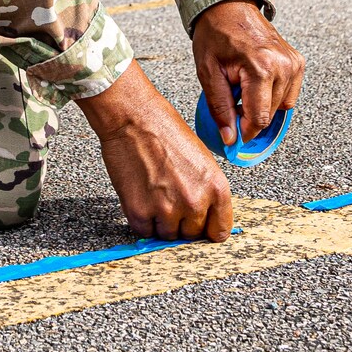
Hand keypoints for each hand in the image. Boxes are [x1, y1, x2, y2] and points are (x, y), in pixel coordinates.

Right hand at [78, 59, 232, 240]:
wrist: (133, 116)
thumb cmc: (165, 128)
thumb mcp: (200, 158)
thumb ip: (205, 190)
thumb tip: (201, 215)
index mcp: (216, 188)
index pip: (219, 232)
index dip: (206, 227)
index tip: (198, 224)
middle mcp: (195, 202)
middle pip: (191, 235)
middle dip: (181, 221)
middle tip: (169, 199)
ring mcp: (167, 210)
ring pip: (167, 235)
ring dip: (160, 221)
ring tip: (153, 193)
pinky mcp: (140, 212)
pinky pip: (144, 232)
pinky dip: (141, 219)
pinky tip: (140, 196)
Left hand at [191, 0, 303, 145]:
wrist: (228, 6)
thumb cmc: (215, 35)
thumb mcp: (208, 72)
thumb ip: (220, 108)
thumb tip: (230, 139)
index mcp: (261, 68)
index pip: (258, 118)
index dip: (244, 132)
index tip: (232, 135)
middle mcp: (283, 66)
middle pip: (270, 115)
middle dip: (250, 116)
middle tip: (231, 100)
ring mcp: (293, 63)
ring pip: (281, 107)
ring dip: (262, 106)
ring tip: (242, 87)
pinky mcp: (297, 62)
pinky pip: (289, 94)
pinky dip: (273, 96)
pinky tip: (256, 83)